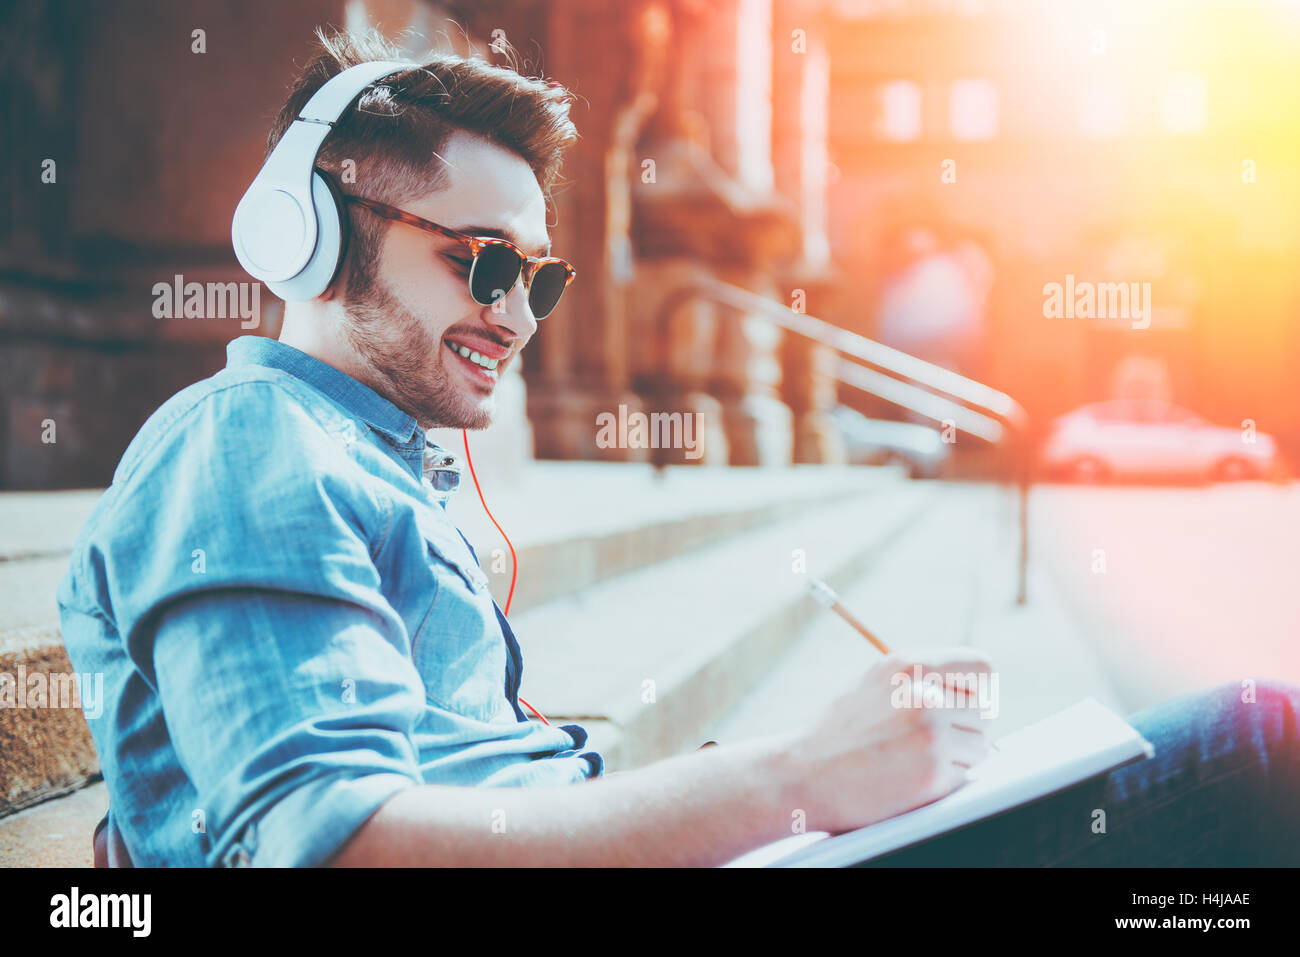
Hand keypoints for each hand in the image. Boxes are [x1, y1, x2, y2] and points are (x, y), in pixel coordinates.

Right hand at [779, 648, 996, 834]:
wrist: (802, 774)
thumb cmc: (839, 732)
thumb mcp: (876, 684)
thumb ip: (922, 679)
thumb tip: (977, 687)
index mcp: (909, 665)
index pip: (982, 667)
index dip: (980, 690)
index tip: (966, 705)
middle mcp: (924, 694)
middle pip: (985, 711)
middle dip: (967, 729)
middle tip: (933, 741)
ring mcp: (930, 735)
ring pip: (980, 746)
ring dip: (958, 758)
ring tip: (914, 759)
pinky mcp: (931, 773)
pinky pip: (964, 776)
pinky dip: (944, 782)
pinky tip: (908, 778)